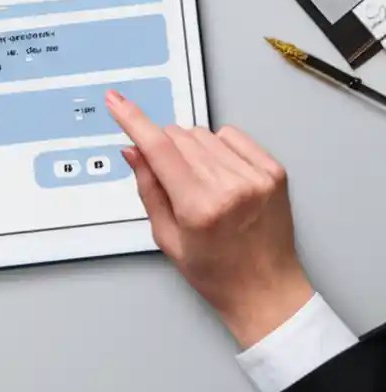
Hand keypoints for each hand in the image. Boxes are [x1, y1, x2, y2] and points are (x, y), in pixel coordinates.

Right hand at [105, 90, 312, 348]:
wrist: (267, 290)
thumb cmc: (217, 273)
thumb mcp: (167, 237)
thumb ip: (148, 188)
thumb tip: (133, 150)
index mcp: (199, 208)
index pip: (158, 149)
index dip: (133, 120)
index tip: (117, 101)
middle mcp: (230, 188)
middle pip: (179, 137)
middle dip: (163, 148)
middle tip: (171, 180)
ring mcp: (256, 177)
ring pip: (203, 134)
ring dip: (190, 148)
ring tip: (199, 182)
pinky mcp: (274, 171)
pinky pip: (231, 136)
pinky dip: (218, 146)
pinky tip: (220, 174)